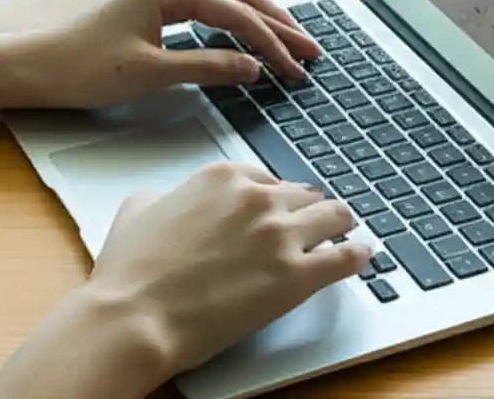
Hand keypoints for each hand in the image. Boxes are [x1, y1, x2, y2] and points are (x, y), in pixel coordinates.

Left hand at [29, 0, 318, 108]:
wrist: (34, 66)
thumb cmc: (81, 69)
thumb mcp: (149, 73)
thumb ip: (206, 67)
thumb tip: (253, 67)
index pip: (237, 14)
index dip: (272, 43)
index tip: (295, 69)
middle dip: (279, 22)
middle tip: (311, 48)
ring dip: (263, 15)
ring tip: (292, 38)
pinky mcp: (156, 4)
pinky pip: (211, 2)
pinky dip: (239, 15)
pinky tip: (251, 30)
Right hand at [93, 162, 371, 375]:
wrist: (134, 316)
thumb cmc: (130, 273)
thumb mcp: (138, 209)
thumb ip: (166, 195)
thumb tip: (173, 200)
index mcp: (224, 178)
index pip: (269, 178)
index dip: (276, 198)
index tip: (281, 210)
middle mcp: (259, 198)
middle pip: (305, 196)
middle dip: (307, 212)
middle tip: (311, 225)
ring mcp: (282, 235)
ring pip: (335, 216)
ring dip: (338, 225)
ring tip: (343, 234)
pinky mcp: (297, 276)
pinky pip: (346, 256)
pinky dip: (358, 254)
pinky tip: (362, 255)